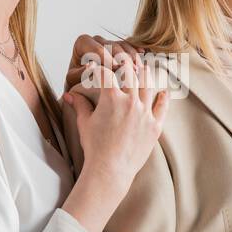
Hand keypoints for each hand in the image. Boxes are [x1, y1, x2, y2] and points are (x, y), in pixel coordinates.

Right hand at [62, 53, 167, 196]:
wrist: (110, 170)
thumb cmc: (94, 148)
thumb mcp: (85, 123)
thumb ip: (79, 105)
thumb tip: (69, 95)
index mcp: (111, 98)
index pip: (106, 73)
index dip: (101, 67)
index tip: (99, 66)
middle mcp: (131, 101)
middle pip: (130, 73)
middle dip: (124, 65)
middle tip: (123, 61)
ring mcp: (145, 113)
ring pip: (148, 85)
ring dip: (145, 75)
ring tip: (144, 68)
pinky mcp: (155, 126)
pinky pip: (162, 107)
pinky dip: (162, 98)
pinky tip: (163, 92)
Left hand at [64, 33, 143, 93]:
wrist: (81, 86)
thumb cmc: (75, 83)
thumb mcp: (74, 79)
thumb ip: (82, 72)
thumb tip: (91, 66)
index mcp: (83, 42)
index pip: (98, 49)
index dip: (109, 58)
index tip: (117, 68)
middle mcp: (96, 39)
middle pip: (113, 46)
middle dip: (123, 58)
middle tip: (132, 70)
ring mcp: (109, 42)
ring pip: (124, 45)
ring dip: (132, 57)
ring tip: (139, 69)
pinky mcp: (120, 47)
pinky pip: (131, 46)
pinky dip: (137, 51)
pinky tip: (144, 55)